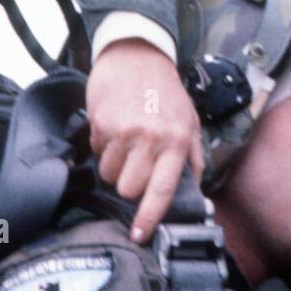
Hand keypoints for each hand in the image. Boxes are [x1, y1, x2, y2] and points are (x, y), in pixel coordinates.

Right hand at [85, 39, 204, 243]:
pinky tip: (114, 127)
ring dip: (114, 164)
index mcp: (176, 141)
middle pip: (128, 189)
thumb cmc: (165, 91)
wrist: (137, 54)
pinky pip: (96, 152)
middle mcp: (151, 138)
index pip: (162, 190)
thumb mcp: (189, 121)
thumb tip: (194, 190)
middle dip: (128, 183)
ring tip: (126, 141)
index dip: (149, 217)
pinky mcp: (101, 122)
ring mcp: (124, 131)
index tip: (139, 235)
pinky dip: (103, 145)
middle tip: (135, 164)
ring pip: (108, 174)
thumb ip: (192, 158)